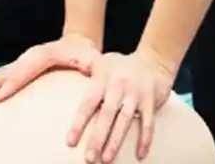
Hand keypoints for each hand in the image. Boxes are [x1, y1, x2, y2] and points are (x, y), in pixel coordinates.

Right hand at [0, 32, 101, 103]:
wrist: (82, 41)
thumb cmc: (90, 55)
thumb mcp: (96, 61)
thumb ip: (93, 68)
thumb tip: (91, 79)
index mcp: (49, 53)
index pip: (27, 69)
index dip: (11, 83)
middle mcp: (35, 54)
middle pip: (13, 69)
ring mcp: (29, 57)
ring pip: (9, 69)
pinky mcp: (27, 63)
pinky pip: (10, 71)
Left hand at [69, 48, 175, 162]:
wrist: (153, 60)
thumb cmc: (121, 65)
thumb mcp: (101, 62)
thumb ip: (84, 69)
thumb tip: (61, 70)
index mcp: (102, 80)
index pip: (88, 103)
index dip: (78, 123)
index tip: (70, 142)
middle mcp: (118, 87)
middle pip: (106, 115)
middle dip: (97, 138)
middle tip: (89, 158)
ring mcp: (135, 95)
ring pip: (125, 121)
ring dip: (116, 142)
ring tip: (107, 159)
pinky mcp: (151, 101)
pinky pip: (148, 123)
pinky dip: (145, 139)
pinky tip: (140, 155)